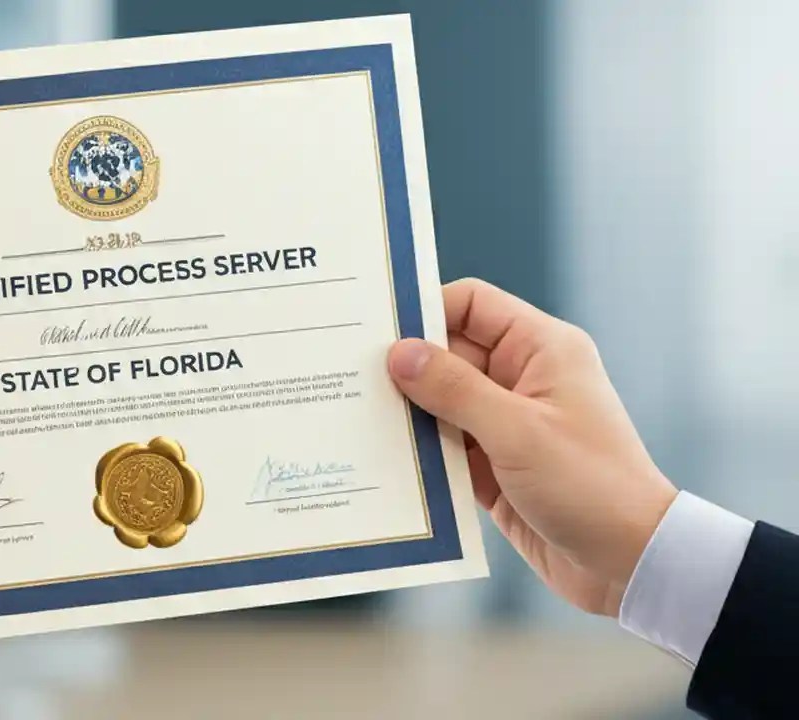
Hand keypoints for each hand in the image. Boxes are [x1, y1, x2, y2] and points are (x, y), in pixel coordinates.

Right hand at [387, 279, 675, 616]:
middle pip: (447, 354)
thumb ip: (453, 389)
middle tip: (350, 380)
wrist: (629, 562)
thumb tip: (399, 353)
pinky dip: (419, 453)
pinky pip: (444, 446)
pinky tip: (383, 459)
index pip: (470, 305)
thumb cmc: (590, 486)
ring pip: (440, 403)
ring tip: (357, 421)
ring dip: (408, 415)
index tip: (376, 333)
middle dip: (405, 369)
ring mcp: (507, 423)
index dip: (425, 312)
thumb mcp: (516, 431)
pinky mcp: (494, 466)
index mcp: (540, 349)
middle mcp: (522, 378)